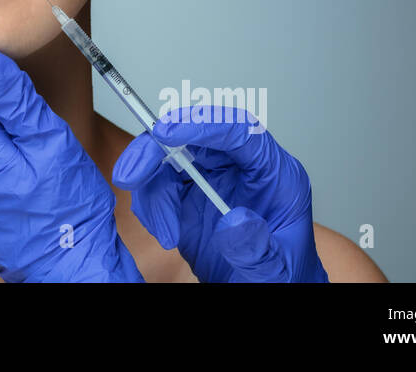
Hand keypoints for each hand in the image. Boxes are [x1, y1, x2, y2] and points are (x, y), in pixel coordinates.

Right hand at [112, 106, 328, 281]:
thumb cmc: (284, 276)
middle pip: (194, 136)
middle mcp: (240, 167)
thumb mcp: (277, 270)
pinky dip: (150, 204)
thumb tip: (234, 222)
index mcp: (273, 173)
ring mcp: (212, 178)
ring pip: (168, 157)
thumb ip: (258, 249)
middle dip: (155, 149)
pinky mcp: (189, 194)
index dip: (203, 125)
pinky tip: (164, 231)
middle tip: (131, 176)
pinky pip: (158, 183)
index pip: (240, 131)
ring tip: (163, 230)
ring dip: (151, 188)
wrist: (268, 290)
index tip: (166, 133)